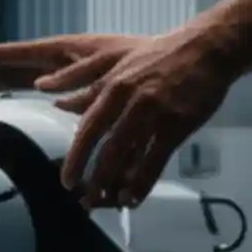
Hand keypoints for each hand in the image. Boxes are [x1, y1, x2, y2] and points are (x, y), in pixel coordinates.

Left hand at [0, 30, 239, 206]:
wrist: (207, 48)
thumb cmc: (157, 55)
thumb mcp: (113, 58)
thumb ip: (78, 77)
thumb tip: (44, 90)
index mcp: (112, 87)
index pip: (88, 129)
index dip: (76, 157)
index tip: (67, 181)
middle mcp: (130, 102)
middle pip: (106, 148)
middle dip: (93, 178)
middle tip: (84, 201)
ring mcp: (155, 114)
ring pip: (129, 156)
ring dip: (116, 184)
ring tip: (106, 203)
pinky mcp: (178, 124)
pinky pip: (157, 159)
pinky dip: (143, 181)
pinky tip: (135, 198)